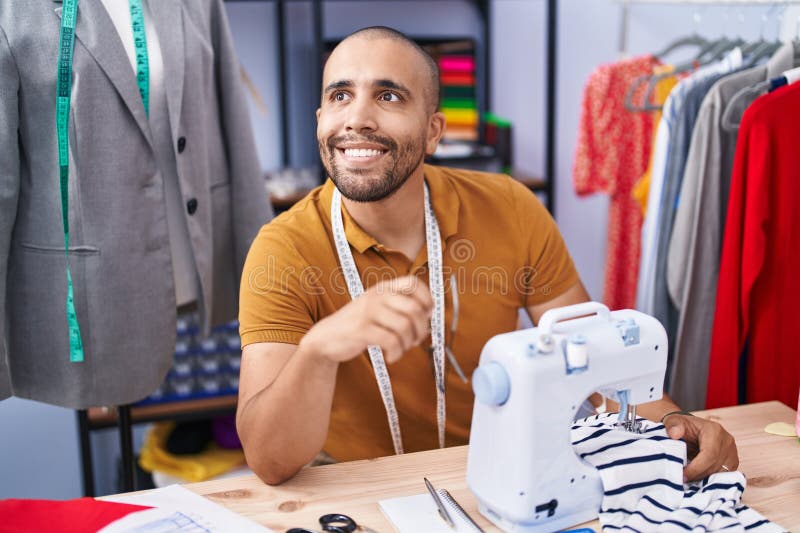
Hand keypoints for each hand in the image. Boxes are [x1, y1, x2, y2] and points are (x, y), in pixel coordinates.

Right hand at [300, 275, 432, 363]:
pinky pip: (391, 341)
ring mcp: (368, 312)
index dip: (426, 299)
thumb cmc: (358, 325)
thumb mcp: (377, 308)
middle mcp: (377, 296)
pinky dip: (396, 353)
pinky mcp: (362, 330)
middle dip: (421, 329)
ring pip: (405, 326)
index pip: (413, 282)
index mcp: (383, 288)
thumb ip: (399, 307)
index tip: (426, 315)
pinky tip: (391, 356)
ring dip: (409, 343)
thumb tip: (428, 319)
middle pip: (414, 308)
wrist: (326, 337)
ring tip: (402, 349)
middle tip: (415, 340)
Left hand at [663, 413, 738, 480]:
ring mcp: (732, 452)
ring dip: (704, 479)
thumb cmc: (681, 426)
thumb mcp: (672, 421)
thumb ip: (672, 425)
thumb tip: (674, 434)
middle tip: (683, 479)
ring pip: (721, 473)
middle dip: (698, 475)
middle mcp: (727, 441)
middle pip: (716, 466)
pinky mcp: (732, 462)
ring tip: (689, 479)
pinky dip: (710, 480)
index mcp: (714, 431)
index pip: (709, 454)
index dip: (696, 468)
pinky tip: (697, 479)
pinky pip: (724, 476)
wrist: (691, 428)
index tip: (683, 475)